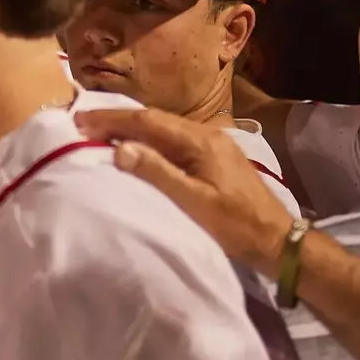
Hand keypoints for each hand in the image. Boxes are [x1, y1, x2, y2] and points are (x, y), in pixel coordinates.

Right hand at [75, 108, 294, 276]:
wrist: (279, 241)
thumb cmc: (235, 224)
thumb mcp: (194, 201)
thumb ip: (158, 172)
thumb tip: (120, 147)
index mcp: (200, 141)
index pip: (147, 121)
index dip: (112, 119)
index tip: (80, 120)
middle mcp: (205, 134)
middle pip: (154, 119)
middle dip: (117, 120)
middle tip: (82, 124)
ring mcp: (211, 144)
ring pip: (163, 128)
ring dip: (131, 129)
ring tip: (101, 133)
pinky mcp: (213, 157)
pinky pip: (172, 140)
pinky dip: (148, 139)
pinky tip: (136, 147)